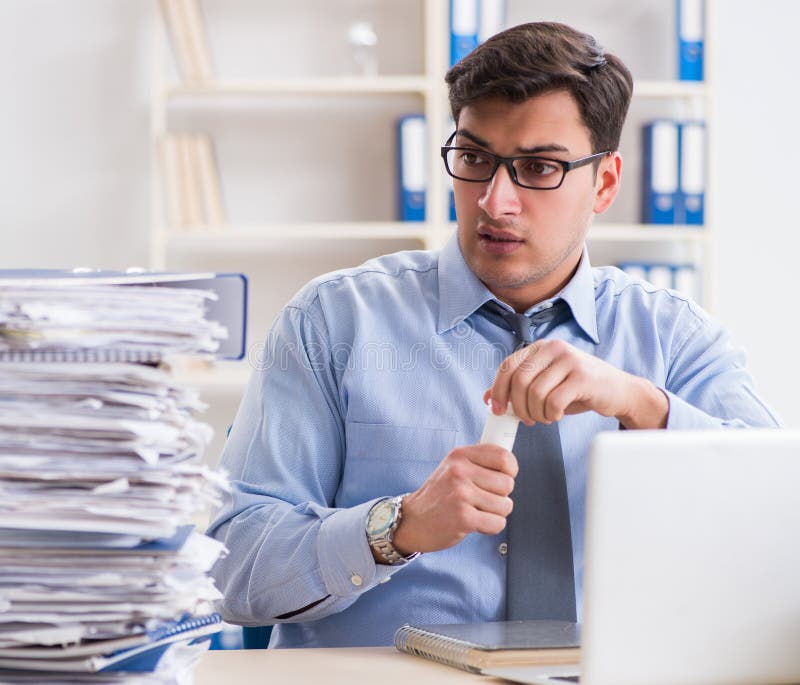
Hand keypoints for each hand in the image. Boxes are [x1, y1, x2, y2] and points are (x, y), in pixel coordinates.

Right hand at [391, 444, 517, 554]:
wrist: (412, 521)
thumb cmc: (438, 495)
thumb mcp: (452, 467)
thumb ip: (477, 461)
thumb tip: (507, 459)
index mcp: (460, 455)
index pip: (504, 457)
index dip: (510, 470)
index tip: (503, 477)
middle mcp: (460, 471)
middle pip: (508, 483)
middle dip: (501, 496)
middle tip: (482, 499)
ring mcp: (461, 494)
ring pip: (506, 505)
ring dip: (496, 513)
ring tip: (476, 511)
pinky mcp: (464, 517)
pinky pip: (498, 523)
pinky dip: (490, 526)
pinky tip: (474, 523)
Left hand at [486, 339, 668, 428]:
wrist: (618, 391)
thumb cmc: (578, 389)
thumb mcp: (545, 385)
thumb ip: (518, 388)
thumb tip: (487, 397)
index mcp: (541, 347)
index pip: (508, 366)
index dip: (498, 389)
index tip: (497, 409)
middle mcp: (554, 348)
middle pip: (519, 381)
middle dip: (519, 407)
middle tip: (528, 420)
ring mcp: (570, 360)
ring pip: (535, 393)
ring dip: (537, 413)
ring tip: (546, 417)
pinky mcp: (583, 377)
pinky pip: (554, 402)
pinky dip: (551, 415)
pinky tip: (558, 415)